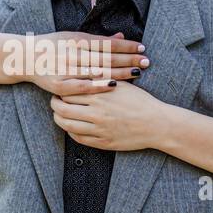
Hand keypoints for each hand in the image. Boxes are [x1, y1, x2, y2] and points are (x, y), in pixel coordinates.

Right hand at [28, 31, 148, 96]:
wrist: (25, 58)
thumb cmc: (52, 47)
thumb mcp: (73, 37)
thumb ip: (97, 39)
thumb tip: (121, 36)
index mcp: (77, 40)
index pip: (107, 43)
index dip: (126, 45)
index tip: (142, 48)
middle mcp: (73, 53)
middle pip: (106, 56)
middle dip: (128, 59)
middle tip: (146, 61)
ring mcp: (66, 69)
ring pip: (98, 71)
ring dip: (120, 71)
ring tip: (137, 72)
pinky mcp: (60, 85)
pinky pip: (83, 86)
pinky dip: (99, 85)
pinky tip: (114, 85)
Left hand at [49, 79, 164, 150]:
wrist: (156, 123)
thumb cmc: (140, 101)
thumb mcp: (122, 84)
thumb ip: (103, 77)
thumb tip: (86, 70)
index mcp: (100, 95)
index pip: (69, 91)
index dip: (62, 89)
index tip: (61, 88)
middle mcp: (96, 112)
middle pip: (62, 108)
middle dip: (55, 104)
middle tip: (56, 101)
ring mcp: (98, 129)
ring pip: (66, 124)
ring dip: (59, 119)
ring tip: (60, 114)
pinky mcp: (102, 142)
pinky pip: (78, 138)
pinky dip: (71, 131)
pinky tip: (72, 126)